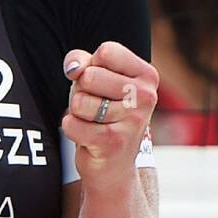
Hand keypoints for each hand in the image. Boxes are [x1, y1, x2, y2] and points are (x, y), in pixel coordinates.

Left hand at [61, 41, 159, 194]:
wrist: (113, 165)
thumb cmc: (103, 114)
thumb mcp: (95, 80)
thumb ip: (82, 61)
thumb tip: (73, 68)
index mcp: (147, 76)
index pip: (107, 51)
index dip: (92, 66)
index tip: (101, 83)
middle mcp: (146, 96)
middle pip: (89, 76)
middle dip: (82, 91)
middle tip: (95, 106)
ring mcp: (132, 120)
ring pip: (79, 101)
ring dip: (77, 112)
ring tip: (93, 122)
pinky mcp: (113, 142)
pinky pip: (71, 123)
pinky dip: (71, 128)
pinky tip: (88, 136)